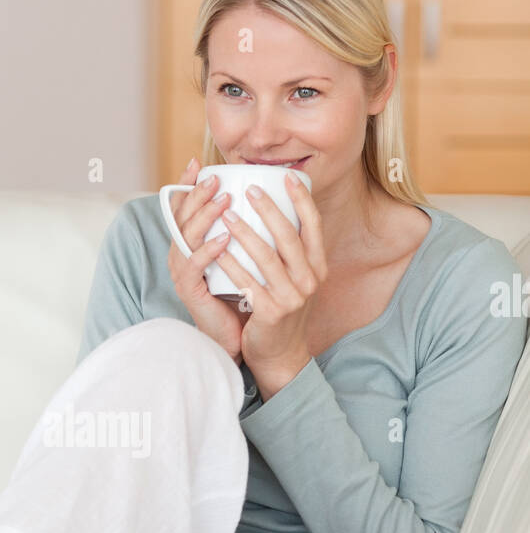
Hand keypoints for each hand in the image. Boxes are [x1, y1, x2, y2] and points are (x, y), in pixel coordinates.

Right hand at [167, 156, 253, 362]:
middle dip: (197, 194)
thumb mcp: (241, 256)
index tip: (197, 163)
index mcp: (191, 243)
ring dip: (204, 217)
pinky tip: (223, 239)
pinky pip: (195, 267)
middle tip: (215, 178)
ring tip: (222, 201)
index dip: (187, 185)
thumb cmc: (240, 293)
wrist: (237, 335)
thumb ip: (243, 230)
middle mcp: (182, 254)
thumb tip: (265, 198)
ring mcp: (183, 273)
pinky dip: (208, 251)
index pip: (184, 207)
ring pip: (186, 238)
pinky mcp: (189, 291)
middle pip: (181, 217)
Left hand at [212, 171, 326, 398]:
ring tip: (226, 214)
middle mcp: (309, 280)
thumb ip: (292, 254)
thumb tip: (279, 212)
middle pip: (289, 236)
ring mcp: (292, 297)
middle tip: (250, 188)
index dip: (302, 200)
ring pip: (267, 258)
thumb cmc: (283, 311)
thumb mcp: (297, 281)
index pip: (313, 226)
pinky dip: (231, 265)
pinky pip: (248, 282)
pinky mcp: (272, 313)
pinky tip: (216, 250)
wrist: (281, 355)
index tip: (287, 176)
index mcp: (317, 267)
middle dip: (269, 209)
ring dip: (244, 233)